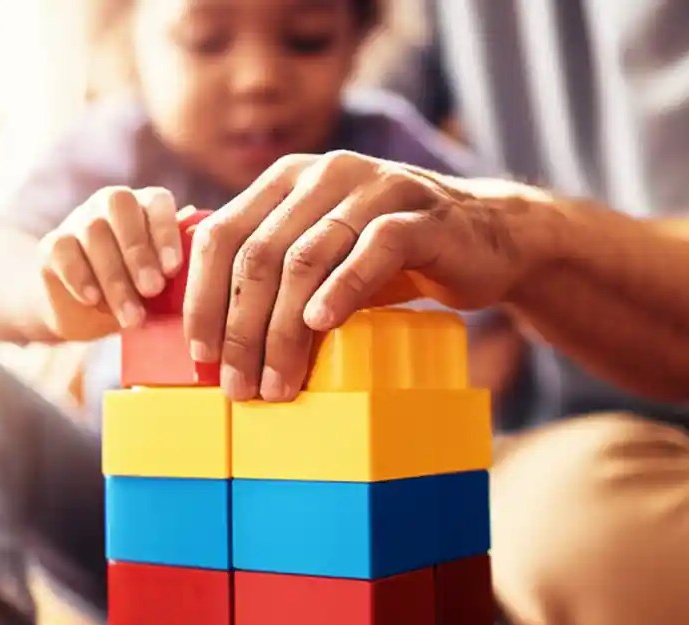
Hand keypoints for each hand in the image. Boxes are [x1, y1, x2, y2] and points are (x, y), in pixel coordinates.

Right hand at [38, 186, 182, 337]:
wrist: (84, 312)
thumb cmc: (137, 294)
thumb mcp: (165, 286)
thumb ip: (181, 271)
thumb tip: (209, 264)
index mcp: (146, 206)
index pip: (157, 201)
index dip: (165, 231)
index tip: (173, 269)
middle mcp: (111, 204)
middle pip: (121, 205)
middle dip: (138, 250)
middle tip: (152, 290)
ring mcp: (79, 220)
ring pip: (94, 232)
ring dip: (114, 276)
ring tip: (130, 315)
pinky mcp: (52, 244)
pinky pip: (63, 250)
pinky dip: (80, 276)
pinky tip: (94, 300)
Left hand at [183, 150, 552, 401]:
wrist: (488, 239)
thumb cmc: (394, 257)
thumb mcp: (326, 257)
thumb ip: (276, 273)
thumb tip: (212, 337)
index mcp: (288, 179)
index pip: (222, 235)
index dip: (203, 298)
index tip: (200, 356)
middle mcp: (325, 174)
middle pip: (260, 254)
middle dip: (241, 328)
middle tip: (239, 386)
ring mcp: (375, 188)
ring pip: (307, 257)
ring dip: (284, 329)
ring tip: (277, 381)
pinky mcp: (421, 214)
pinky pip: (372, 249)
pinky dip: (341, 289)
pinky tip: (321, 324)